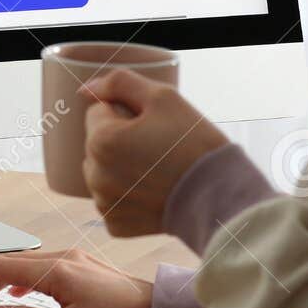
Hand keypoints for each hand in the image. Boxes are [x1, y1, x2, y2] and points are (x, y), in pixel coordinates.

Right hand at [0, 248, 153, 307]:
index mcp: (56, 269)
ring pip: (24, 265)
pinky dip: (21, 279)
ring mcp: (74, 259)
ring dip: (0, 282)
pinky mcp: (83, 266)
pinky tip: (19, 292)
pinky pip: (42, 267)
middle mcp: (63, 257)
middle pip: (9, 264)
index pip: (1, 269)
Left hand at [83, 68, 227, 237]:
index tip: (152, 126)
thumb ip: (119, 83)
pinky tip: (154, 192)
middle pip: (98, 142)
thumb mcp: (162, 97)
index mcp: (100, 141)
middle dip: (121, 139)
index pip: (98, 111)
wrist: (220, 197)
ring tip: (158, 171)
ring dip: (121, 167)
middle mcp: (94, 175)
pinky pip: (113, 198)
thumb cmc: (193, 143)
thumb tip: (86, 90)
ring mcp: (104, 203)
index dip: (127, 113)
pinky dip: (129, 194)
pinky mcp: (116, 224)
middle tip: (159, 148)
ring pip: (103, 171)